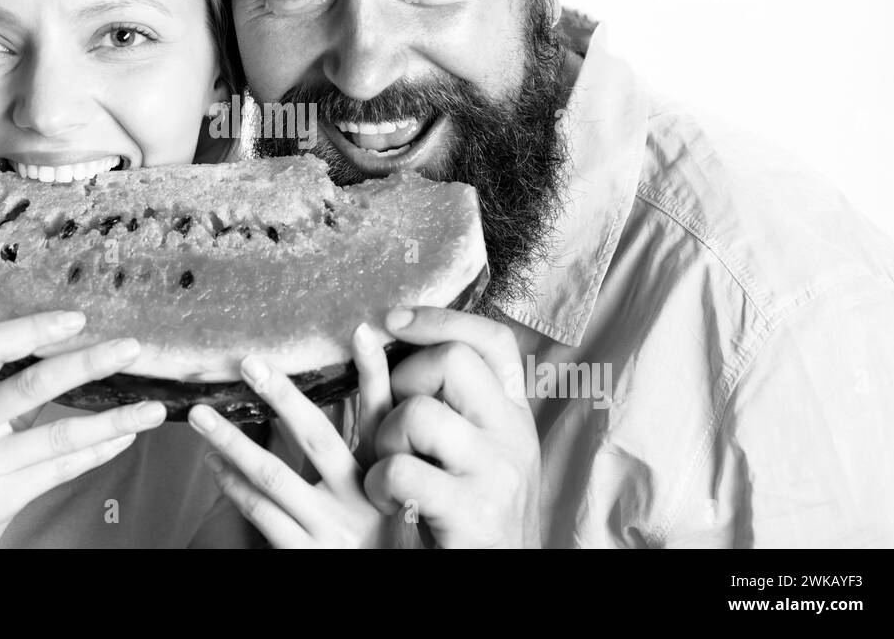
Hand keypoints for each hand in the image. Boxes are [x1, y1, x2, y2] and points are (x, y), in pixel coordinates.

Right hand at [0, 311, 164, 548]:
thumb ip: (3, 394)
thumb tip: (70, 358)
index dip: (34, 327)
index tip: (78, 319)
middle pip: (31, 384)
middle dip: (88, 362)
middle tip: (130, 348)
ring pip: (57, 433)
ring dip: (113, 419)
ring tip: (152, 409)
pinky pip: (59, 469)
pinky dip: (97, 452)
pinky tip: (125, 439)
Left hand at [188, 323, 403, 548]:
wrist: (385, 594)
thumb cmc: (379, 535)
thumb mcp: (388, 491)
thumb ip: (369, 449)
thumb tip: (348, 393)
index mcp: (388, 475)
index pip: (383, 416)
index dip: (374, 374)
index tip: (362, 331)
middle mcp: (364, 499)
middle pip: (318, 438)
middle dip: (282, 396)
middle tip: (249, 363)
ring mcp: (331, 528)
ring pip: (273, 476)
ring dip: (232, 442)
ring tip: (200, 416)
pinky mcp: (304, 554)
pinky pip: (261, 513)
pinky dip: (233, 486)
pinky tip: (213, 465)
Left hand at [364, 306, 540, 548]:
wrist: (502, 575)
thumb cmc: (469, 510)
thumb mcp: (472, 449)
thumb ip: (447, 401)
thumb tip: (385, 336)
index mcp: (513, 414)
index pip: (492, 339)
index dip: (441, 318)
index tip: (393, 320)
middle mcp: (514, 434)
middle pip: (452, 361)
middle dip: (404, 382)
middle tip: (397, 424)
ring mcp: (497, 471)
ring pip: (419, 413)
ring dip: (387, 439)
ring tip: (391, 467)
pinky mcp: (473, 511)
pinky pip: (401, 470)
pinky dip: (379, 483)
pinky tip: (388, 500)